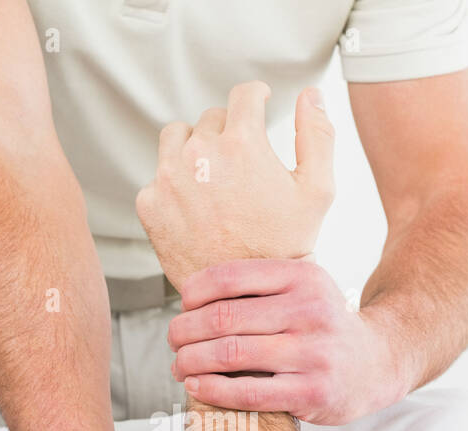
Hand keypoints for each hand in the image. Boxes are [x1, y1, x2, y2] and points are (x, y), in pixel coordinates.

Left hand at [135, 82, 334, 290]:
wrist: (247, 298)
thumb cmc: (285, 247)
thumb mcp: (317, 191)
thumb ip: (317, 135)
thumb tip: (310, 95)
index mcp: (241, 143)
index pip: (244, 95)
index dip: (256, 98)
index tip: (257, 105)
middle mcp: (200, 154)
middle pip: (211, 118)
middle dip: (227, 133)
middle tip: (241, 164)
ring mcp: (169, 178)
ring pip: (177, 137)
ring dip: (194, 148)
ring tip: (213, 177)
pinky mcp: (149, 204)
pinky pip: (157, 176)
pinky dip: (174, 185)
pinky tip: (195, 207)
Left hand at [169, 258, 410, 424]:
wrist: (376, 365)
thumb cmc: (322, 327)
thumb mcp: (303, 290)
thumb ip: (260, 286)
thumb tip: (190, 292)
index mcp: (303, 277)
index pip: (229, 278)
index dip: (193, 293)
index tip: (183, 307)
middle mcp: (311, 311)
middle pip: (223, 318)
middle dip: (184, 331)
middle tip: (174, 341)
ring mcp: (314, 353)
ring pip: (230, 354)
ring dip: (191, 361)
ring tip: (179, 365)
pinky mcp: (313, 393)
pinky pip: (248, 393)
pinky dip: (212, 390)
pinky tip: (196, 386)